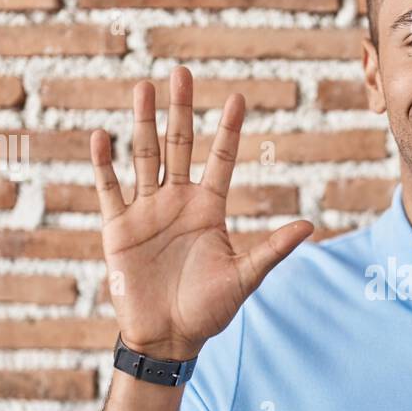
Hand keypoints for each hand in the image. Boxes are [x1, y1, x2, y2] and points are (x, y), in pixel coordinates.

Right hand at [90, 66, 312, 360]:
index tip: (236, 98)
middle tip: (182, 72)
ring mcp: (146, 211)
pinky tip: (102, 136)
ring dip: (142, 123)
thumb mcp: (245, 278)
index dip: (227, 130)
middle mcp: (177, 202)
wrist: (168, 338)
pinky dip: (104, 164)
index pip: (220, 159)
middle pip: (178, 145)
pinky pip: (110, 189)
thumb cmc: (209, 310)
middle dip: (180, 111)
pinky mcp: (118, 227)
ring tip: (143, 87)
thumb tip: (309, 226)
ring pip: (144, 157)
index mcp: (209, 209)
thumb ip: (272, 250)